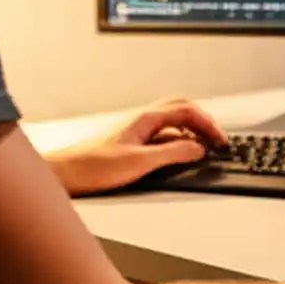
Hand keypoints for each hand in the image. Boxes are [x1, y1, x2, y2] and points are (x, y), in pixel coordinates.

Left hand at [47, 99, 228, 196]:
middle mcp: (142, 120)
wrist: (65, 174)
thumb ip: (172, 153)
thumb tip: (198, 148)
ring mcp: (137, 130)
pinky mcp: (132, 142)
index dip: (208, 124)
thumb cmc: (93, 166)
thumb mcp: (139, 161)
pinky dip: (179, 140)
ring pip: (173, 121)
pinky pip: (163, 134)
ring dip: (192, 130)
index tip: (220, 140)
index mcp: (146, 119)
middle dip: (203, 121)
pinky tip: (180, 153)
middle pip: (182, 110)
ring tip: (203, 145)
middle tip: (216, 138)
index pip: (187, 111)